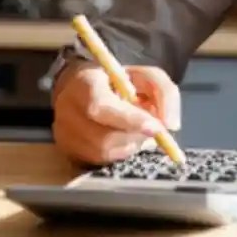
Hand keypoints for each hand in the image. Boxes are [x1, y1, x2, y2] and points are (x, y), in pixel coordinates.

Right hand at [51, 61, 180, 165]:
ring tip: (136, 129)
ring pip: (105, 152)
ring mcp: (65, 134)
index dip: (129, 120)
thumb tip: (171, 124)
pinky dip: (120, 151)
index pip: (101, 107)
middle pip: (104, 137)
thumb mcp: (146, 75)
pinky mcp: (68, 152)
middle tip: (152, 128)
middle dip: (135, 135)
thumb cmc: (118, 81)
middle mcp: (68, 110)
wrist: (84, 87)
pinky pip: (101, 161)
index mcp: (84, 83)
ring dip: (130, 144)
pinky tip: (123, 137)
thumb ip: (165, 92)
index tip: (155, 128)